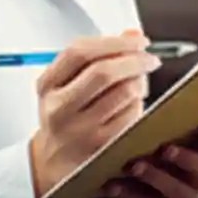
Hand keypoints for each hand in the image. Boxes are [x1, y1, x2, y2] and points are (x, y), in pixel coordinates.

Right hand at [29, 31, 160, 197]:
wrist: (55, 163)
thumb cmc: (64, 117)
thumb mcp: (66, 83)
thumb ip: (96, 55)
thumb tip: (132, 34)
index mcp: (48, 85)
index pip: (80, 52)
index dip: (114, 42)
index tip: (137, 40)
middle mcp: (61, 107)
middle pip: (104, 72)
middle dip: (135, 59)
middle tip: (149, 59)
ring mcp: (82, 129)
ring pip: (124, 93)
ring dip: (140, 83)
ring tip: (139, 83)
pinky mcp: (103, 146)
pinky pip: (133, 115)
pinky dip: (139, 105)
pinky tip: (134, 105)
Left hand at [88, 115, 197, 197]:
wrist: (151, 185)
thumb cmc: (166, 157)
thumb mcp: (178, 141)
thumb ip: (194, 132)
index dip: (186, 159)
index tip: (166, 148)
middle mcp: (189, 197)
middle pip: (178, 192)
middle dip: (155, 178)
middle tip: (133, 166)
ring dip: (132, 197)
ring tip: (110, 185)